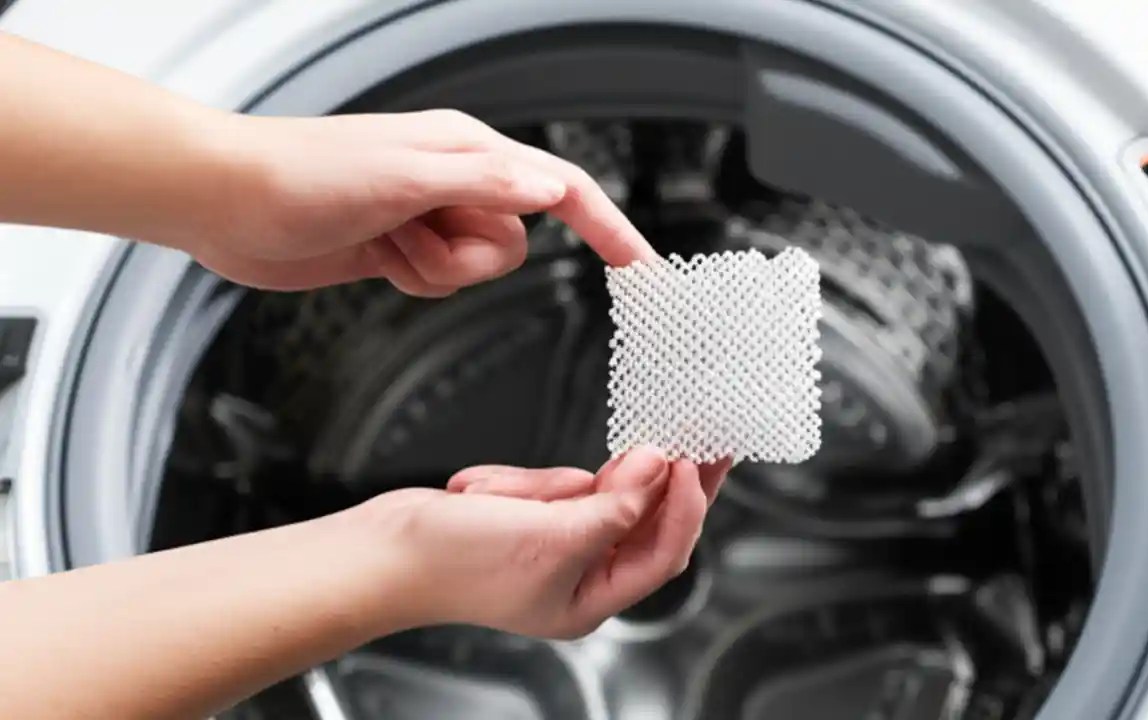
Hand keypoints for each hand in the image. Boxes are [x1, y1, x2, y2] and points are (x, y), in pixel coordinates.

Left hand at [193, 110, 656, 292]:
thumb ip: (486, 184)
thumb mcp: (404, 177)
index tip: (641, 269)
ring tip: (389, 246)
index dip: (608, 228)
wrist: (227, 201)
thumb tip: (552, 192)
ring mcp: (429, 216)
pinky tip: (379, 259)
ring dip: (438, 273)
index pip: (561, 189)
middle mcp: (455, 181)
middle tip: (418, 239)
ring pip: (480, 269)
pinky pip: (444, 283)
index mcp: (468, 151)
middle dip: (471, 259)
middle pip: (516, 242)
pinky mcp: (403, 247)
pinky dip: (418, 283)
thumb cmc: (302, 176)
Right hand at [351, 448, 730, 638]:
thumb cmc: (454, 564)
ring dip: (554, 484)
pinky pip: (554, 484)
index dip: (685, 507)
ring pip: (593, 493)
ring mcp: (554, 544)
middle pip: (641, 521)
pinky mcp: (531, 516)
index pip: (663, 552)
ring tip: (502, 497)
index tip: (692, 462)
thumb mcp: (551, 535)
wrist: (383, 551)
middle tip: (690, 437)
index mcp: (591, 600)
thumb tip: (659, 468)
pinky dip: (527, 482)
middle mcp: (579, 576)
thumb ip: (612, 505)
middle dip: (648, 482)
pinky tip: (482, 494)